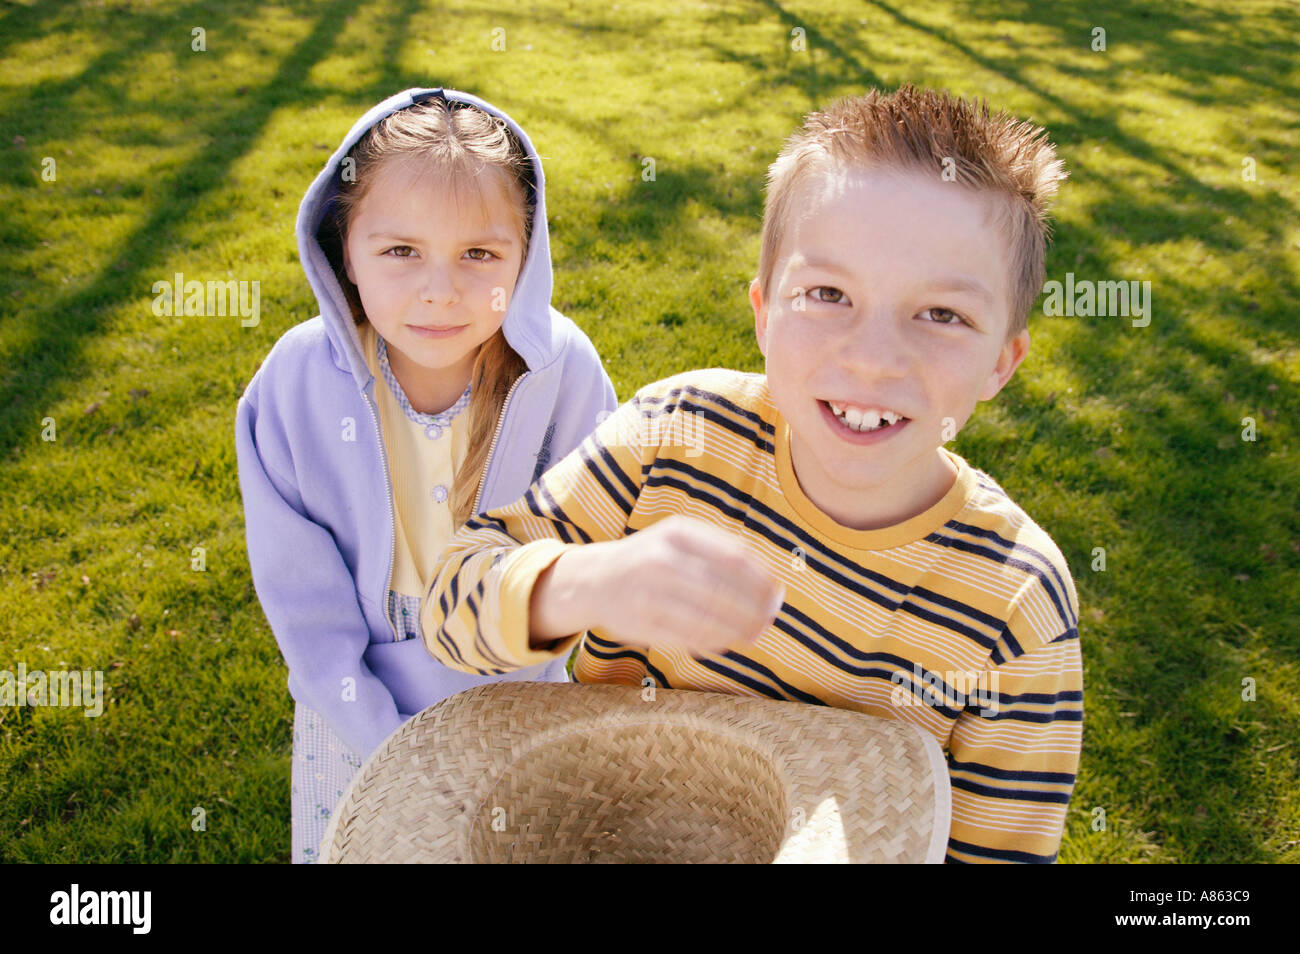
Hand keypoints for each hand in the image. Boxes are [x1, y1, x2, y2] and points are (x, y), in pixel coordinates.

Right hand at [580, 514, 784, 655]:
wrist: (596, 579)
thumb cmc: (651, 557)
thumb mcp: (680, 538)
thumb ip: (721, 553)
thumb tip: (770, 587)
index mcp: (677, 533)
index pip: (733, 557)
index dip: (761, 580)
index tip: (777, 594)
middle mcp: (660, 560)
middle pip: (721, 590)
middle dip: (752, 610)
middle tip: (770, 620)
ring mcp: (648, 593)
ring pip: (706, 618)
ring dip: (737, 631)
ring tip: (754, 636)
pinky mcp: (641, 623)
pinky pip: (687, 637)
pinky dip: (713, 642)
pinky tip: (727, 643)